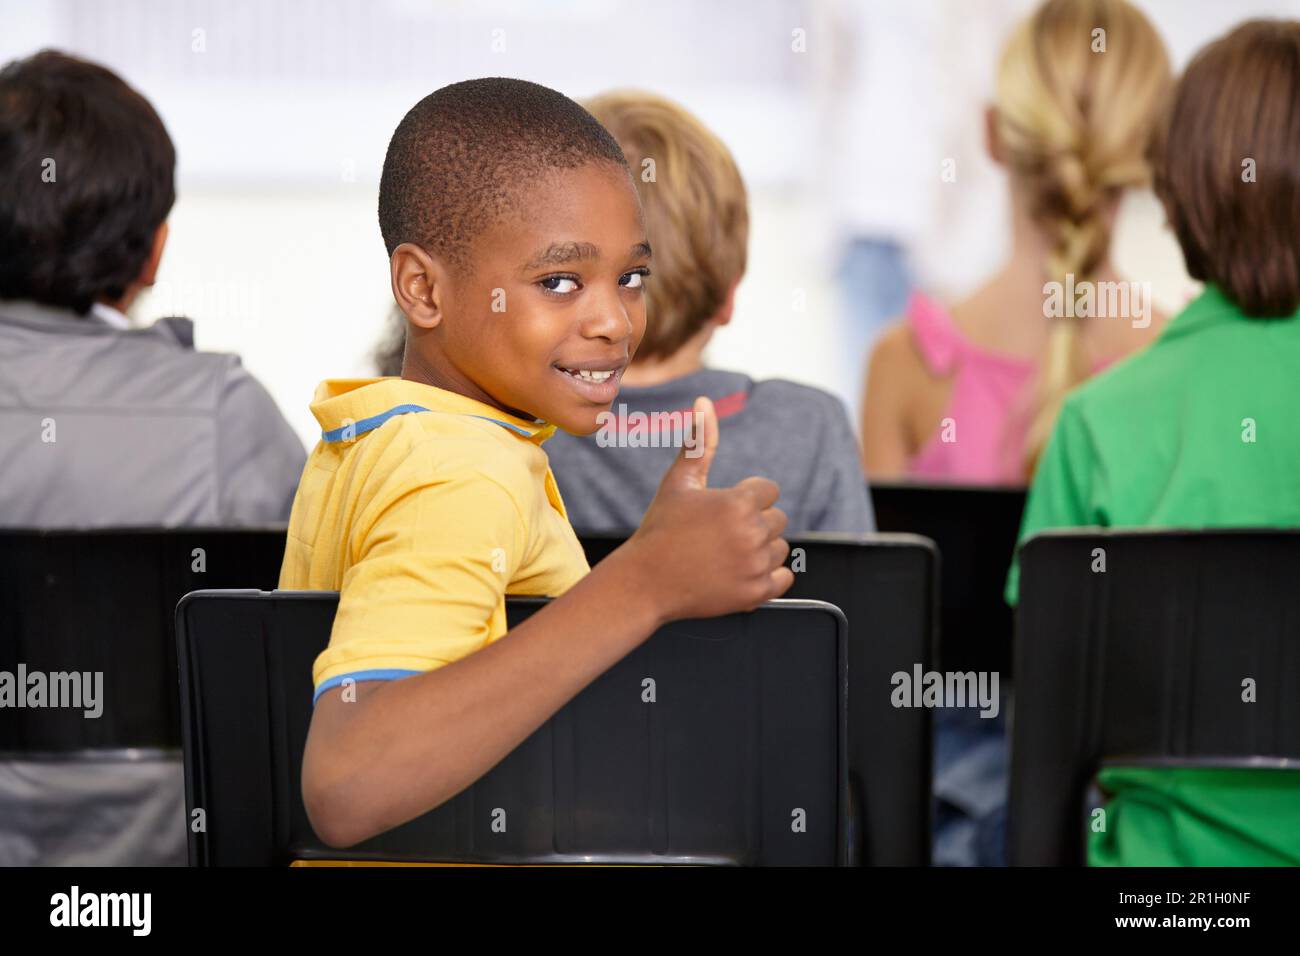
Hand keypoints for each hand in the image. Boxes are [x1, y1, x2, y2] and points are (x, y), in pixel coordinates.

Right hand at [622, 396, 792, 622]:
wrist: (645, 583)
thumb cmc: (660, 528)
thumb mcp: (679, 482)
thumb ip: (698, 441)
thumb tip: (704, 400)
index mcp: (737, 502)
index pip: (768, 490)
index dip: (745, 498)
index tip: (721, 511)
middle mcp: (751, 533)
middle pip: (777, 519)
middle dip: (754, 523)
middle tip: (719, 535)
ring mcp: (755, 566)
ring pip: (781, 548)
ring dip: (761, 550)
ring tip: (726, 554)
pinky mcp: (756, 594)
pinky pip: (784, 578)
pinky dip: (768, 576)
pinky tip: (740, 572)